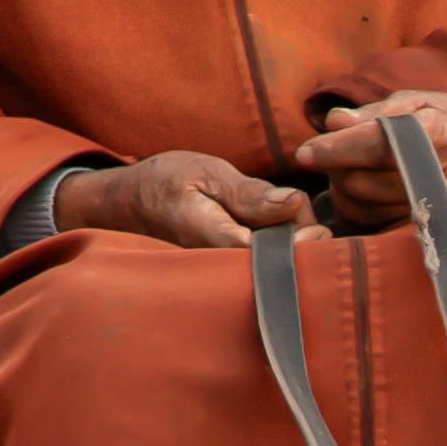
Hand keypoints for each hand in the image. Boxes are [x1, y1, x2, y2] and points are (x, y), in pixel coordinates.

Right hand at [53, 147, 308, 246]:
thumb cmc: (166, 183)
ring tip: (273, 206)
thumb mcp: (206, 173)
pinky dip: (276, 240)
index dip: (302, 245)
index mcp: (216, 243)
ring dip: (288, 235)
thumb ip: (249, 193)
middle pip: (282, 263)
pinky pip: (265, 261)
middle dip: (300, 236)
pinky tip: (266, 221)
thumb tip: (293, 202)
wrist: (129, 204)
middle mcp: (221, 267)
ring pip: (276, 261)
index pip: (273, 259)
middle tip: (291, 204)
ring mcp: (225, 272)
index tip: (317, 226)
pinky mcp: (230, 268)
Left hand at [291, 91, 446, 228]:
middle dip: (335, 166)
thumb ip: (373, 111)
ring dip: (341, 186)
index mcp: (436, 134)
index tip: (303, 152)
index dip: (335, 149)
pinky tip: (360, 186)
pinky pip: (368, 224)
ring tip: (349, 166)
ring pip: (360, 206)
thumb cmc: (446, 122)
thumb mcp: (417, 101)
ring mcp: (430, 208)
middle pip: (361, 182)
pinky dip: (353, 205)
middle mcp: (436, 176)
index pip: (375, 145)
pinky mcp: (420, 228)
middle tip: (332, 150)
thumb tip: (333, 122)